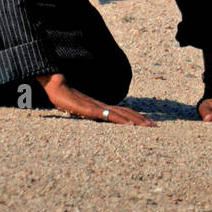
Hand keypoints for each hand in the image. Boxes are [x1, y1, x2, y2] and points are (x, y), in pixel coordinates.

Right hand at [37, 72, 155, 125]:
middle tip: (155, 127)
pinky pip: (109, 116)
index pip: (123, 111)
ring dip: (136, 121)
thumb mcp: (78, 107)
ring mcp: (97, 107)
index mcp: (101, 107)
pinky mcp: (90, 110)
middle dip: (141, 120)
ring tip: (148, 127)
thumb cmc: (64, 97)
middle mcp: (102, 106)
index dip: (135, 117)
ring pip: (121, 114)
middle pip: (126, 113)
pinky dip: (121, 120)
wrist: (56, 85)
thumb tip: (96, 118)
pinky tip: (129, 126)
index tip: (148, 123)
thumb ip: (87, 112)